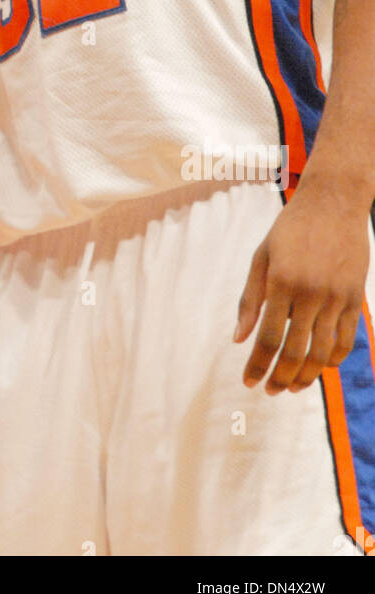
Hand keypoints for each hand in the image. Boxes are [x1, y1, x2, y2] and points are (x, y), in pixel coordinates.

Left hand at [234, 177, 369, 393]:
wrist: (334, 202)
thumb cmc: (291, 228)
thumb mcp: (262, 256)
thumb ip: (250, 298)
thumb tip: (239, 337)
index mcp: (282, 281)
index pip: (268, 337)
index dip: (258, 365)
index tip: (249, 382)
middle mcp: (310, 292)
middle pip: (295, 350)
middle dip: (280, 377)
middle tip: (270, 391)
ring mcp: (336, 296)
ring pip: (323, 351)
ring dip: (306, 375)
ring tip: (293, 387)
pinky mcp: (354, 297)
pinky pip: (346, 339)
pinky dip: (334, 359)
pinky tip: (320, 367)